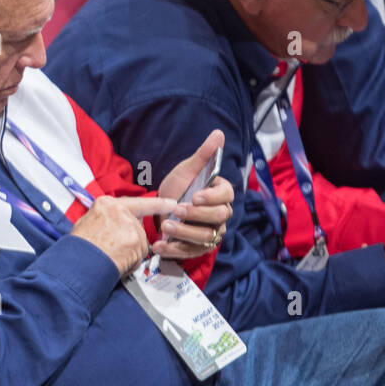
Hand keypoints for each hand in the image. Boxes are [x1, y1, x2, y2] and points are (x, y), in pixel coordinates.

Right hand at [71, 194, 176, 276]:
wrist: (77, 262)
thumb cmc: (78, 247)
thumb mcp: (86, 222)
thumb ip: (105, 218)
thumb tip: (111, 223)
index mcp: (107, 204)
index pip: (138, 202)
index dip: (157, 204)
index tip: (172, 203)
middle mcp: (120, 211)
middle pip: (137, 227)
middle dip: (131, 241)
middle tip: (114, 250)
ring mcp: (130, 226)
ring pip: (140, 242)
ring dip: (130, 253)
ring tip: (111, 256)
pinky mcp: (136, 242)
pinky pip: (140, 255)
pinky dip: (131, 262)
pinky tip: (117, 262)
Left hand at [152, 129, 232, 259]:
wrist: (162, 206)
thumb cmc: (180, 185)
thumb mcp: (188, 169)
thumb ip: (204, 154)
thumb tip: (218, 133)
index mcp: (222, 194)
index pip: (225, 196)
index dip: (211, 198)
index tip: (194, 196)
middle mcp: (221, 215)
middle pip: (217, 219)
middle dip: (196, 215)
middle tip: (176, 210)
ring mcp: (211, 233)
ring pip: (205, 237)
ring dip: (185, 233)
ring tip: (166, 226)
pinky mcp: (198, 248)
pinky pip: (190, 252)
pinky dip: (174, 251)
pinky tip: (159, 246)